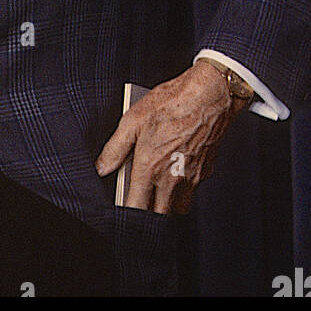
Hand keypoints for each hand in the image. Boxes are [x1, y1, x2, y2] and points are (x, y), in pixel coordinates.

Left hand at [95, 61, 246, 213]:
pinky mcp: (205, 171)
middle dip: (149, 212)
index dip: (128, 211)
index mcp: (150, 168)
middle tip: (141, 199)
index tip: (123, 207)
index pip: (137, 207)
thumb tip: (102, 168)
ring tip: (158, 189)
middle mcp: (172, 179)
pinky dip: (184, 189)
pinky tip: (176, 171)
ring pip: (179, 207)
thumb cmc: (171, 104)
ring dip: (168, 204)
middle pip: (159, 214)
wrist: (209, 97)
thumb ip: (115, 148)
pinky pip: (192, 190)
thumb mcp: (133, 120)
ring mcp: (192, 178)